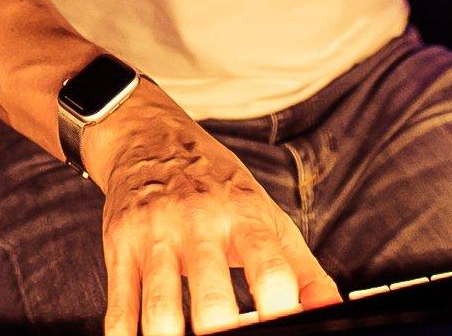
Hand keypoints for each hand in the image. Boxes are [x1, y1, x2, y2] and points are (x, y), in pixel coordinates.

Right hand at [82, 90, 340, 333]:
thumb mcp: (266, 216)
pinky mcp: (119, 244)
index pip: (271, 269)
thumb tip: (332, 310)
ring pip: (159, 304)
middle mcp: (199, 224)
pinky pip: (119, 302)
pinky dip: (124, 335)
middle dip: (219, 330)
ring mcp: (155, 235)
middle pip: (211, 294)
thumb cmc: (216, 185)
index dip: (281, 308)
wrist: (151, 136)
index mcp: (244, 217)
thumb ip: (302, 269)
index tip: (280, 326)